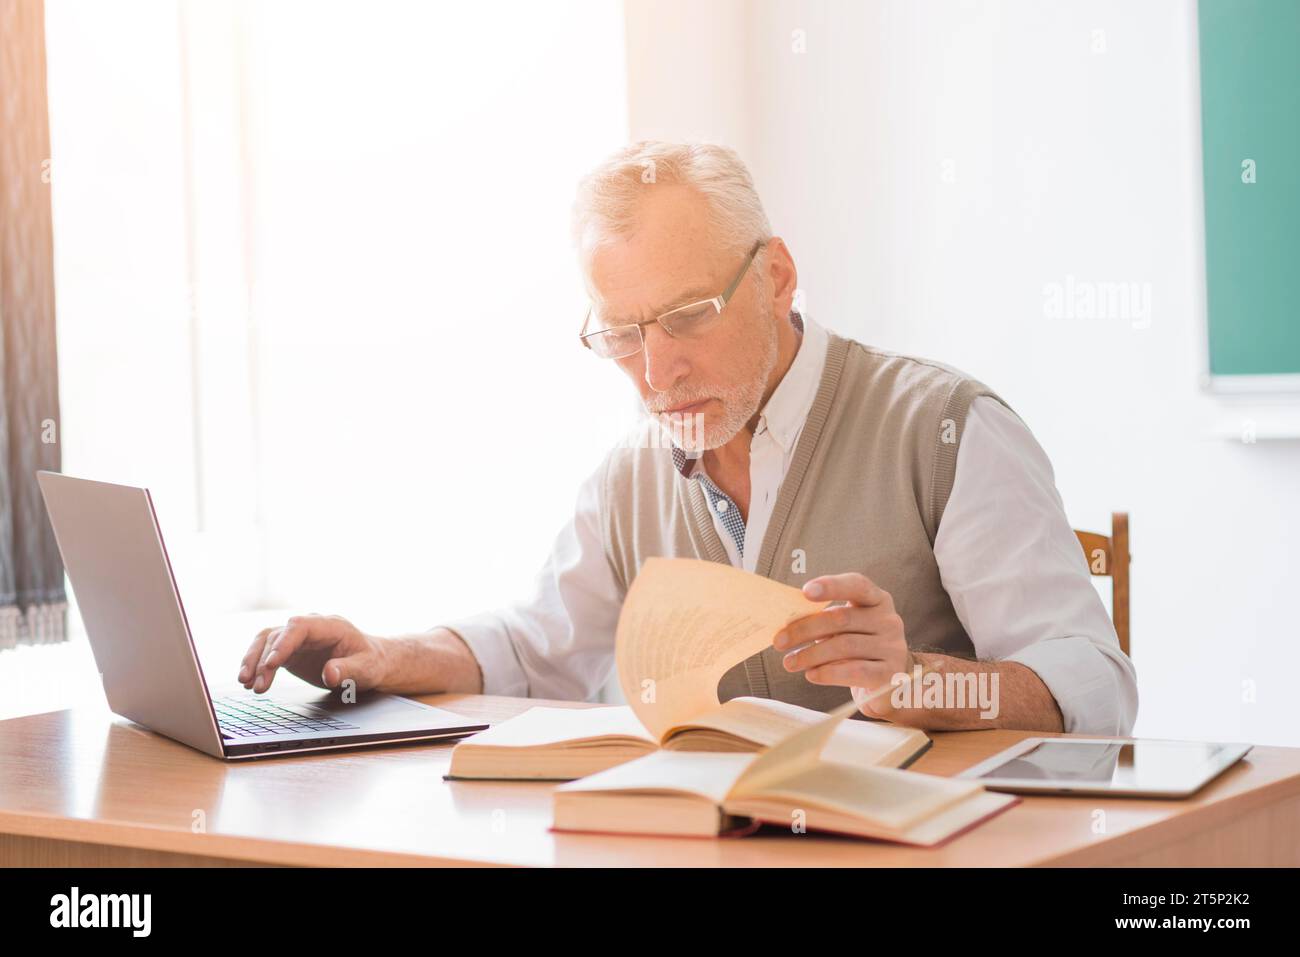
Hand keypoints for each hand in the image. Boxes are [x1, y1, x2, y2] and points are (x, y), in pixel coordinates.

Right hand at [237, 614, 389, 694]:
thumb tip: (330, 674)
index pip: (299, 627)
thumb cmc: (370, 662)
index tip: (271, 664)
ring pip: (267, 641)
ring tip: (246, 683)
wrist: (370, 662)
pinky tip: (249, 682)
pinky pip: (267, 653)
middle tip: (255, 684)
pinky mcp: (291, 651)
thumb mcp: (366, 669)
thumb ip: (349, 670)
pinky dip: (256, 666)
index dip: (283, 643)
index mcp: (330, 626)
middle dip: (264, 659)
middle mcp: (310, 627)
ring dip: (253, 661)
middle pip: (278, 635)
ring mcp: (298, 638)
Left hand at [772, 573, 914, 718]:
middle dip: (806, 629)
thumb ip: (826, 619)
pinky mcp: (890, 675)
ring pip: (845, 646)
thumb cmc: (859, 649)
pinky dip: (828, 673)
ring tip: (789, 663)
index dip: (831, 586)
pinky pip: (854, 671)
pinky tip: (811, 674)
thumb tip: (786, 623)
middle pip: (842, 618)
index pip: (857, 585)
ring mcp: (893, 647)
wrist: (888, 682)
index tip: (805, 591)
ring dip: (811, 654)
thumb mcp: (846, 628)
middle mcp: (889, 620)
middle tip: (779, 641)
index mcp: (877, 600)